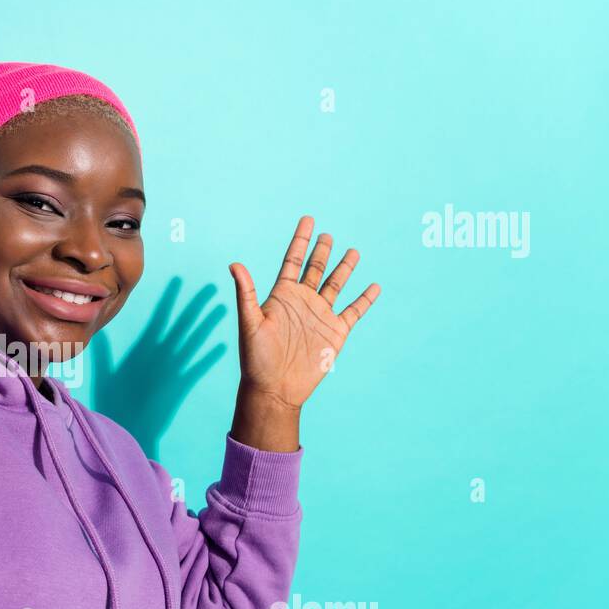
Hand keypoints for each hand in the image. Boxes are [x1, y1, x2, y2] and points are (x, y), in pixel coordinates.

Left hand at [229, 215, 379, 413]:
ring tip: (352, 251)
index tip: (308, 219)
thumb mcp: (249, 323)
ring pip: (335, 285)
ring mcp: (320, 316)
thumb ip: (246, 293)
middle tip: (327, 234)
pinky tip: (374, 287)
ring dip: (344, 269)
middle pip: (315, 269)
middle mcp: (302, 302)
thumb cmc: (256, 359)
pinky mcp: (335, 332)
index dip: (300, 240)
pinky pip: (354, 311)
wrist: (274, 389)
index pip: (293, 261)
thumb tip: (234, 264)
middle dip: (321, 251)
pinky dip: (365, 299)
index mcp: (282, 296)